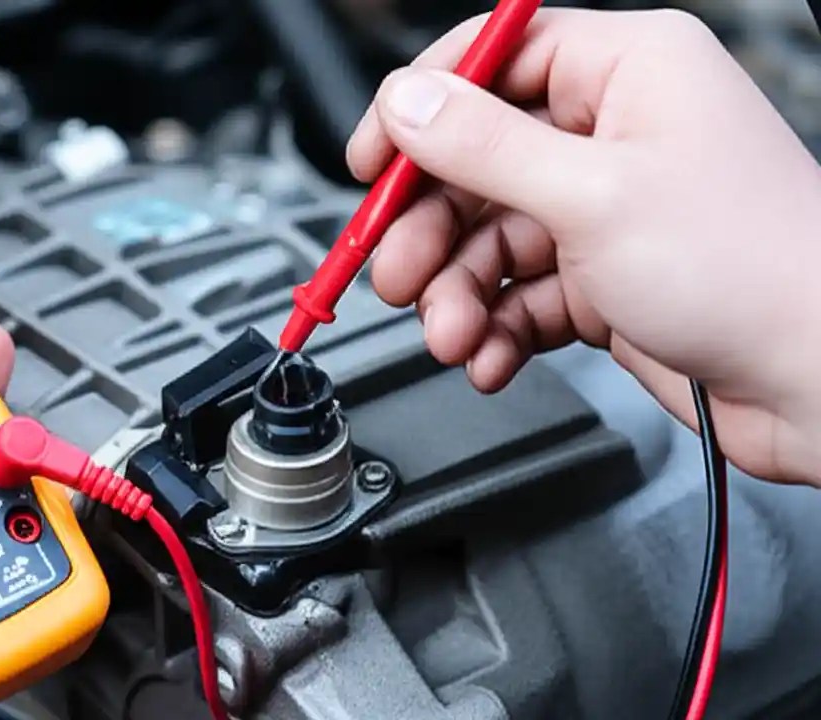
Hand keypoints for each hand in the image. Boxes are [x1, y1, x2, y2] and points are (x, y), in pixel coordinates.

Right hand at [348, 8, 820, 484]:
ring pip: (490, 238)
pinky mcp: (603, 279)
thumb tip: (408, 102)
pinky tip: (488, 354)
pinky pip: (518, 293)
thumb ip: (485, 146)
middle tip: (395, 272)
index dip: (422, 108)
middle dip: (430, 228)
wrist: (820, 384)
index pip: (494, 61)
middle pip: (477, 162)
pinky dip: (494, 327)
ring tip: (450, 333)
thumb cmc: (753, 270)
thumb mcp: (593, 195)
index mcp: (627, 73)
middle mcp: (614, 134)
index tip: (372, 160)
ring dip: (456, 293)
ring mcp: (607, 210)